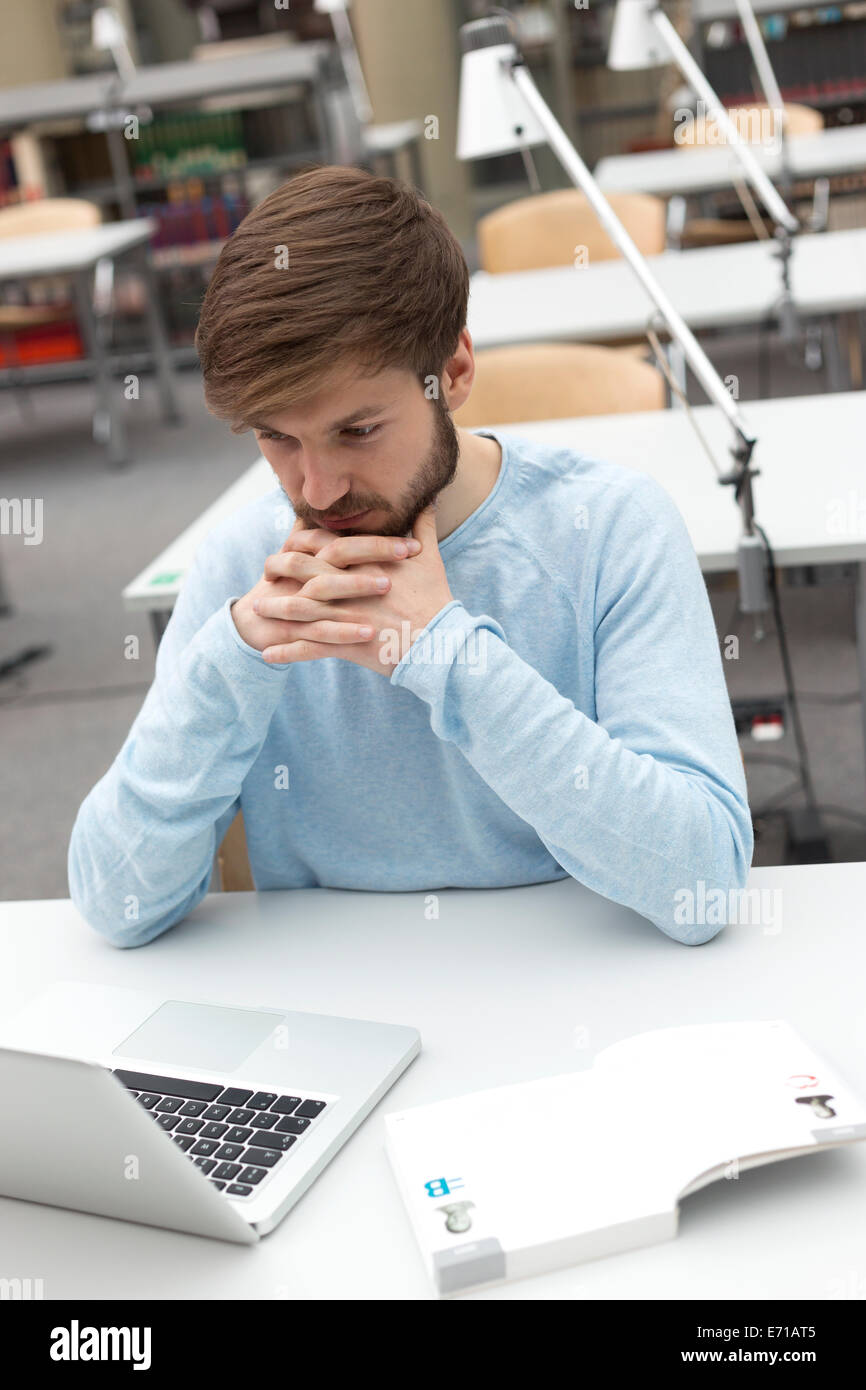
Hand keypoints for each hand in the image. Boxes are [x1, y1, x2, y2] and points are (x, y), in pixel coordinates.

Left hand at [254, 506, 453, 674]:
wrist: (440, 641)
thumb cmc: (435, 598)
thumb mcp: (430, 557)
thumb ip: (423, 525)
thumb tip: (428, 498)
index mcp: (364, 562)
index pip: (323, 544)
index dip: (302, 543)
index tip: (289, 545)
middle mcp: (348, 586)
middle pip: (301, 571)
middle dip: (278, 569)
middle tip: (264, 572)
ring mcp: (343, 615)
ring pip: (298, 609)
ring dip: (274, 609)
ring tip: (255, 609)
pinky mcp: (345, 644)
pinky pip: (307, 648)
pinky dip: (286, 652)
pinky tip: (267, 655)